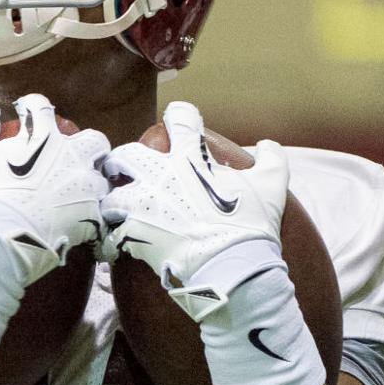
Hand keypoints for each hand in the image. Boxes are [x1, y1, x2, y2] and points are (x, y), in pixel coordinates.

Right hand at [0, 94, 109, 284]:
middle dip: (84, 146)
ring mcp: (85, 188)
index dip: (33, 108)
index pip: (42, 107)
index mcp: (43, 136)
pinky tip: (76, 222)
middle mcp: (72, 156)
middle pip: (94, 140)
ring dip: (90, 183)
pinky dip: (90, 216)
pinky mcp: (91, 218)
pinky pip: (99, 213)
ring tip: (74, 195)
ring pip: (101, 179)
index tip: (26, 115)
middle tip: (67, 158)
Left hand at [101, 101, 288, 318]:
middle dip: (124, 160)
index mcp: (190, 157)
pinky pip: (113, 233)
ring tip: (120, 211)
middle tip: (127, 170)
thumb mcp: (272, 184)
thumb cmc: (252, 224)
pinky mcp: (134, 235)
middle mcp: (160, 175)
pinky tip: (122, 243)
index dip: (180, 116)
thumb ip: (271, 157)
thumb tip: (267, 145)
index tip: (178, 121)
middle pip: (127, 153)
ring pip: (111, 195)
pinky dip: (115, 238)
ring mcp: (144, 205)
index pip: (180, 118)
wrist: (233, 268)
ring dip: (114, 202)